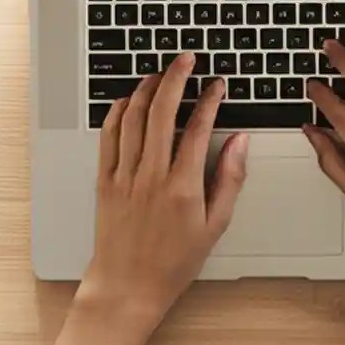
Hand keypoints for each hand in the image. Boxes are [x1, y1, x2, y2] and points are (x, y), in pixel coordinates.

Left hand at [53, 53, 249, 344]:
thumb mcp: (216, 224)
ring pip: (133, 118)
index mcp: (183, 187)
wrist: (128, 285)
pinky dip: (118, 112)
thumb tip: (239, 143)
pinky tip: (128, 100)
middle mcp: (150, 176)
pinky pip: (108, 136)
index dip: (210, 100)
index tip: (218, 85)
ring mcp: (124, 176)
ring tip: (160, 74)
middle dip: (175, 78)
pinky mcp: (104, 180)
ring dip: (147, 89)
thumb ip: (230, 179)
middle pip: (161, 112)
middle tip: (186, 60)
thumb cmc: (174, 260)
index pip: (198, 128)